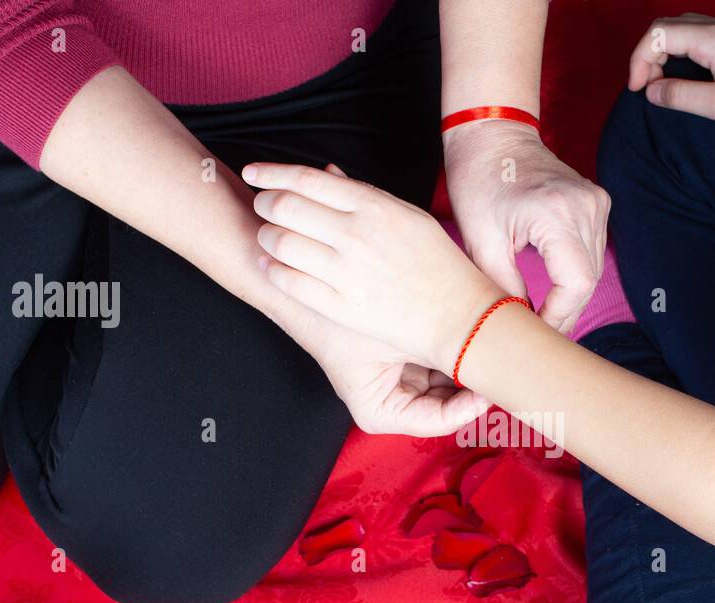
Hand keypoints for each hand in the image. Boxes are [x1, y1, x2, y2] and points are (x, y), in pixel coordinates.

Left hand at [244, 162, 502, 375]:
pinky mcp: (341, 306)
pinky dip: (273, 270)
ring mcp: (346, 273)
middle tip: (262, 206)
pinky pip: (290, 282)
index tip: (254, 173)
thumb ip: (365, 194)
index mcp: (374, 207)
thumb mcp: (408, 216)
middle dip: (265, 204)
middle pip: (286, 208)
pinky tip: (272, 266)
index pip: (307, 180)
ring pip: (281, 244)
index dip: (272, 173)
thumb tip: (325, 174)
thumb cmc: (439, 264)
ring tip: (269, 238)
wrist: (460, 317)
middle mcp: (356, 236)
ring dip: (266, 236)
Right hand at [263, 276, 489, 437]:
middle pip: (447, 402)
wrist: (298, 284)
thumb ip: (443, 354)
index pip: (442, 421)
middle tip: (506, 366)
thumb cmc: (338, 314)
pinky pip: (437, 358)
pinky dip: (452, 346)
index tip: (494, 385)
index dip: (472, 405)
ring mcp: (397, 378)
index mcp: (380, 413)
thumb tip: (495, 368)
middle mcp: (389, 403)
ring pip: (446, 379)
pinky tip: (471, 329)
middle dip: (474, 383)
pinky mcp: (401, 357)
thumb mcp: (398, 335)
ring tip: (493, 347)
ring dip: (466, 363)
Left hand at [444, 120, 609, 333]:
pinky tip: (556, 292)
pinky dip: (576, 275)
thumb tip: (521, 324)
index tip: (537, 332)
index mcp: (555, 213)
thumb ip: (504, 286)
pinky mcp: (597, 202)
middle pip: (589, 280)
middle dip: (565, 312)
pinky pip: (593, 252)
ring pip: (594, 269)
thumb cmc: (478, 182)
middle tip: (538, 334)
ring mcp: (596, 202)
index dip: (559, 316)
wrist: (493, 136)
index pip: (577, 284)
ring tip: (545, 318)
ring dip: (572, 297)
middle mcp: (586, 205)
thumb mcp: (481, 242)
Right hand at [629, 15, 714, 132]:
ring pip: (677, 30)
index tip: (638, 91)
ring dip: (660, 55)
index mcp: (712, 38)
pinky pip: (692, 38)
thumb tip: (651, 91)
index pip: (658, 34)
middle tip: (645, 89)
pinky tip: (678, 79)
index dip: (639, 60)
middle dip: (646, 56)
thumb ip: (682, 96)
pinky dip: (675, 55)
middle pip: (664, 27)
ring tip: (658, 86)